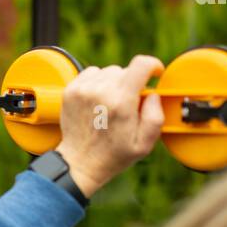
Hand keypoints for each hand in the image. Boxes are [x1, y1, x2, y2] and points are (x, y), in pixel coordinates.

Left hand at [54, 54, 164, 197]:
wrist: (80, 162)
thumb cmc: (113, 155)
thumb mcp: (144, 144)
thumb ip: (155, 116)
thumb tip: (153, 94)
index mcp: (121, 103)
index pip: (141, 65)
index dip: (153, 65)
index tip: (155, 73)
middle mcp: (100, 92)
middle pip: (125, 70)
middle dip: (132, 83)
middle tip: (129, 104)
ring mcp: (83, 89)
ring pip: (108, 71)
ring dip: (114, 83)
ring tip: (112, 104)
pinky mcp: (71, 90)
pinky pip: (92, 73)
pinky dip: (98, 82)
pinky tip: (99, 100)